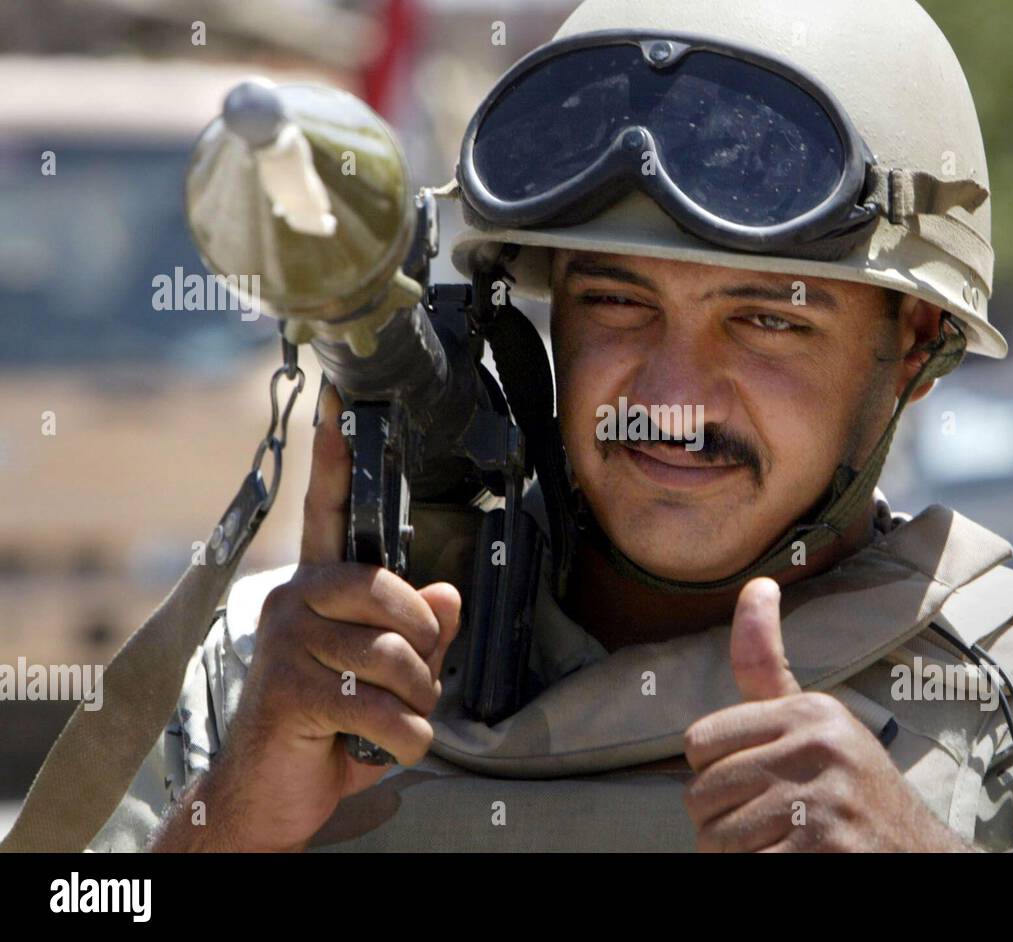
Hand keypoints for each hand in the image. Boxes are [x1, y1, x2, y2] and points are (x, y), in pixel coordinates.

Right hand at [153, 384, 460, 851]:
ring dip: (418, 700)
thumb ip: (421, 633)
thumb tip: (448, 596)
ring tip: (396, 719)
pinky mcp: (289, 692)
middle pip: (386, 588)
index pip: (328, 511)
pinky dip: (406, 738)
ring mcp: (286, 645)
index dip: (335, 457)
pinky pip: (382, 706)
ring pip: (395, 655)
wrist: (271, 796)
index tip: (340, 396)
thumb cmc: (335, 727)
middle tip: (420, 676)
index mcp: (318, 586)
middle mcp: (294, 600)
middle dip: (423, 641)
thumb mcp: (391, 677)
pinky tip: (387, 747)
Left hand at [682, 577, 970, 851]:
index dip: (716, 772)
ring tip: (780, 844)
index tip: (756, 781)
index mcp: (808, 711)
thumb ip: (768, 664)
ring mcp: (822, 802)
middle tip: (769, 823)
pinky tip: (791, 860)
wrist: (919, 854)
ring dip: (736, 854)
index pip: (698, 742)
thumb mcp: (815, 720)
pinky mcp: (822, 850)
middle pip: (700, 794)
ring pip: (716, 837)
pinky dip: (756, 871)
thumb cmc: (851, 787)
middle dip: (722, 819)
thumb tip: (756, 586)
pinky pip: (744, 866)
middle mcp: (817, 747)